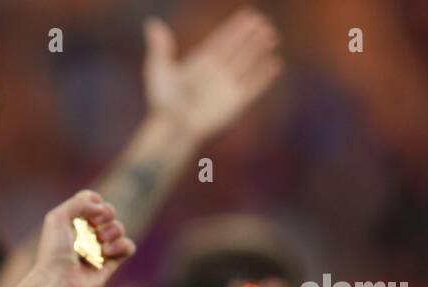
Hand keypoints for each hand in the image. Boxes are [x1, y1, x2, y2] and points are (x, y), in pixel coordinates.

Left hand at [34, 191, 135, 286]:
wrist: (58, 281)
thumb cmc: (54, 251)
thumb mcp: (57, 217)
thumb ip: (80, 202)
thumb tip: (101, 208)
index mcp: (71, 222)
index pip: (90, 201)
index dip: (94, 201)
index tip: (88, 209)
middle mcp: (85, 235)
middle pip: (108, 212)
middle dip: (108, 213)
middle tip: (96, 225)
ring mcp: (98, 249)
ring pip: (119, 228)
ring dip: (113, 230)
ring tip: (100, 241)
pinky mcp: (109, 264)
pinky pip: (128, 247)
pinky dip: (123, 245)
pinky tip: (107, 252)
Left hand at [143, 7, 281, 142]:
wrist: (171, 129)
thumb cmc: (162, 103)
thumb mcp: (159, 71)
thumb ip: (159, 48)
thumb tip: (151, 24)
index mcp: (200, 62)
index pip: (222, 41)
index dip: (235, 28)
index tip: (248, 15)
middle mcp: (216, 73)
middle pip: (237, 50)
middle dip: (250, 36)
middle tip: (263, 21)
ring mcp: (226, 87)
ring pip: (247, 64)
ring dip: (259, 51)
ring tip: (272, 36)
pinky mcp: (234, 103)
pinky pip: (253, 87)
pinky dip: (264, 77)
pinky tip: (275, 64)